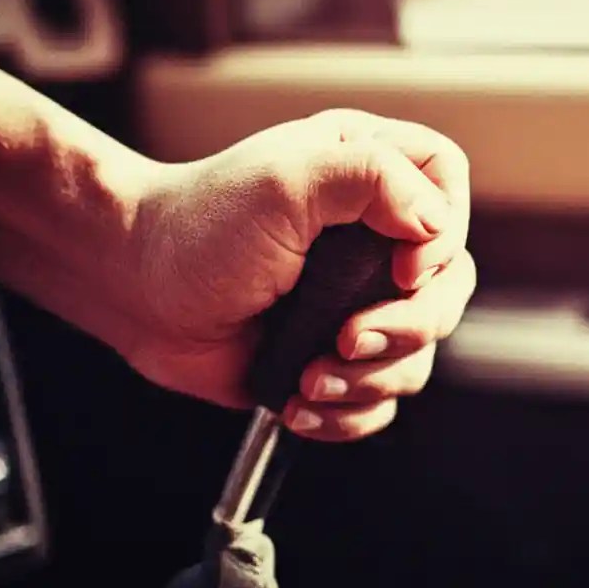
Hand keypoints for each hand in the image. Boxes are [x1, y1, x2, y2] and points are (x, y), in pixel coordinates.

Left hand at [122, 109, 473, 441]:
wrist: (137, 292)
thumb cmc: (200, 227)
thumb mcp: (288, 177)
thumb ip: (373, 178)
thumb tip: (434, 226)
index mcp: (367, 174)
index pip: (448, 186)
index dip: (444, 234)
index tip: (402, 270)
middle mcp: (372, 237)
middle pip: (451, 286)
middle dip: (408, 328)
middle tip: (346, 339)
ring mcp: (356, 302)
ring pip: (419, 354)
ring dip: (369, 378)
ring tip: (309, 377)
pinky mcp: (334, 358)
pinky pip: (381, 400)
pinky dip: (349, 413)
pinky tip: (299, 402)